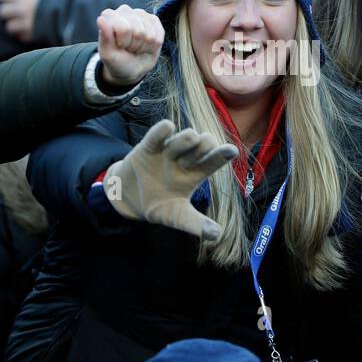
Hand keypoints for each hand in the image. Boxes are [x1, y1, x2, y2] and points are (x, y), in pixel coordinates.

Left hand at [0, 0, 47, 42]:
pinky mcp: (31, 37)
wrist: (73, 17)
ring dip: (16, 24)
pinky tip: (33, 29)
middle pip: (3, 12)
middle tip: (16, 9)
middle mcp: (21, 11)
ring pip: (10, 27)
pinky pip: (21, 36)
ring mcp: (25, 25)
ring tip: (24, 21)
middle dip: (8, 11)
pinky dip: (25, 33)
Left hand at [97, 5, 162, 89]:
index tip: (119, 46)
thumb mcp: (108, 54)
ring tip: (135, 47)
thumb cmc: (117, 60)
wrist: (131, 68)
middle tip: (127, 48)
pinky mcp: (154, 20)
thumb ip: (105, 37)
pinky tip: (145, 45)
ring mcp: (140, 13)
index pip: (124, 28)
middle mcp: (124, 10)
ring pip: (150, 35)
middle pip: (138, 31)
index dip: (123, 42)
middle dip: (134, 45)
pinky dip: (153, 46)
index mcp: (109, 16)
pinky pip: (159, 36)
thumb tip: (101, 19)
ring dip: (143, 46)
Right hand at [105, 119, 238, 238]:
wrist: (128, 199)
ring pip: (181, 141)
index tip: (232, 151)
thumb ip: (196, 224)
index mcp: (194, 175)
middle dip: (205, 145)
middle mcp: (184, 160)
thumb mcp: (177, 217)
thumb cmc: (159, 204)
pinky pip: (155, 138)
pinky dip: (161, 132)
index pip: (211, 163)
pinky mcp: (147, 148)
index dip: (221, 156)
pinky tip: (168, 126)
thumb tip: (217, 235)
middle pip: (200, 148)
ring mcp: (166, 152)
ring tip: (191, 136)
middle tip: (206, 144)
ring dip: (187, 139)